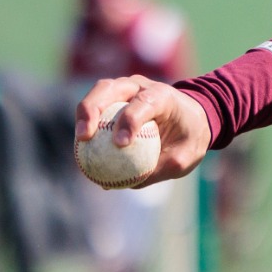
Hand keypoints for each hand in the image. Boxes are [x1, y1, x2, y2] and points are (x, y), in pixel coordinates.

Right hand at [74, 74, 212, 188]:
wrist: (192, 120)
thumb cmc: (188, 139)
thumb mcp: (183, 158)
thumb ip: (158, 169)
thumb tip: (126, 184)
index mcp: (163, 96)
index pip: (144, 103)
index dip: (129, 120)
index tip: (120, 144)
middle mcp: (141, 87)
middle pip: (111, 88)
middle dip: (93, 108)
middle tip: (85, 136)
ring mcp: (125, 89)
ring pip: (99, 92)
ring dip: (84, 113)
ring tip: (80, 140)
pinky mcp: (114, 97)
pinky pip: (96, 108)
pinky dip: (87, 124)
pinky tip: (81, 148)